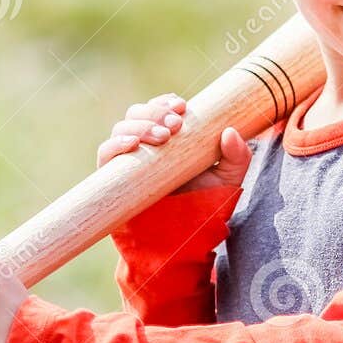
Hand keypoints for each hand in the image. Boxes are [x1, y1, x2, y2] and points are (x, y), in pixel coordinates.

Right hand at [97, 92, 251, 191]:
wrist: (181, 240)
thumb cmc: (202, 205)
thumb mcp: (227, 179)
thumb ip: (237, 157)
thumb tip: (229, 132)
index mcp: (167, 138)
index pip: (159, 109)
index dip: (166, 102)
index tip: (182, 106)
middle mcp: (143, 145)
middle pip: (138, 113)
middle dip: (155, 112)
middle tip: (175, 124)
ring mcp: (126, 161)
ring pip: (121, 127)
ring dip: (139, 125)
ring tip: (162, 136)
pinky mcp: (112, 179)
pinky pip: (105, 154)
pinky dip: (115, 144)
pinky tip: (132, 144)